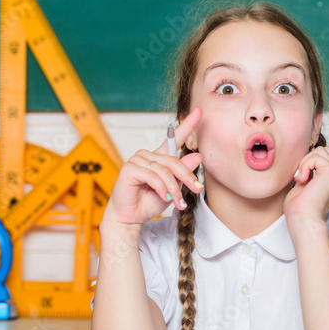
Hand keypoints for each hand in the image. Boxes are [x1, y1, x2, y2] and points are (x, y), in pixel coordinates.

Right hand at [102, 108, 203, 231]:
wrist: (131, 218)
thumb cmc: (149, 202)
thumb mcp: (173, 188)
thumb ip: (183, 173)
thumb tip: (198, 156)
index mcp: (159, 157)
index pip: (174, 138)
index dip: (187, 124)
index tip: (199, 111)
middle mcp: (147, 155)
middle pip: (174, 160)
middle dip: (187, 176)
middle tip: (197, 189)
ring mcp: (137, 160)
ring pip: (165, 170)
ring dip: (175, 188)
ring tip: (179, 202)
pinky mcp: (129, 168)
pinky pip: (153, 176)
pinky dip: (161, 188)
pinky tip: (163, 197)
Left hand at [283, 145, 328, 223]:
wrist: (303, 218)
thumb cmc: (299, 208)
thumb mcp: (303, 185)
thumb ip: (308, 172)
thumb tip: (305, 161)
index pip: (324, 157)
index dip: (309, 163)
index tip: (301, 178)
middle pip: (324, 150)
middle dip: (309, 159)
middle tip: (301, 176)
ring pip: (321, 150)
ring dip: (306, 161)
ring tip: (302, 177)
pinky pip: (315, 156)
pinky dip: (305, 165)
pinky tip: (303, 179)